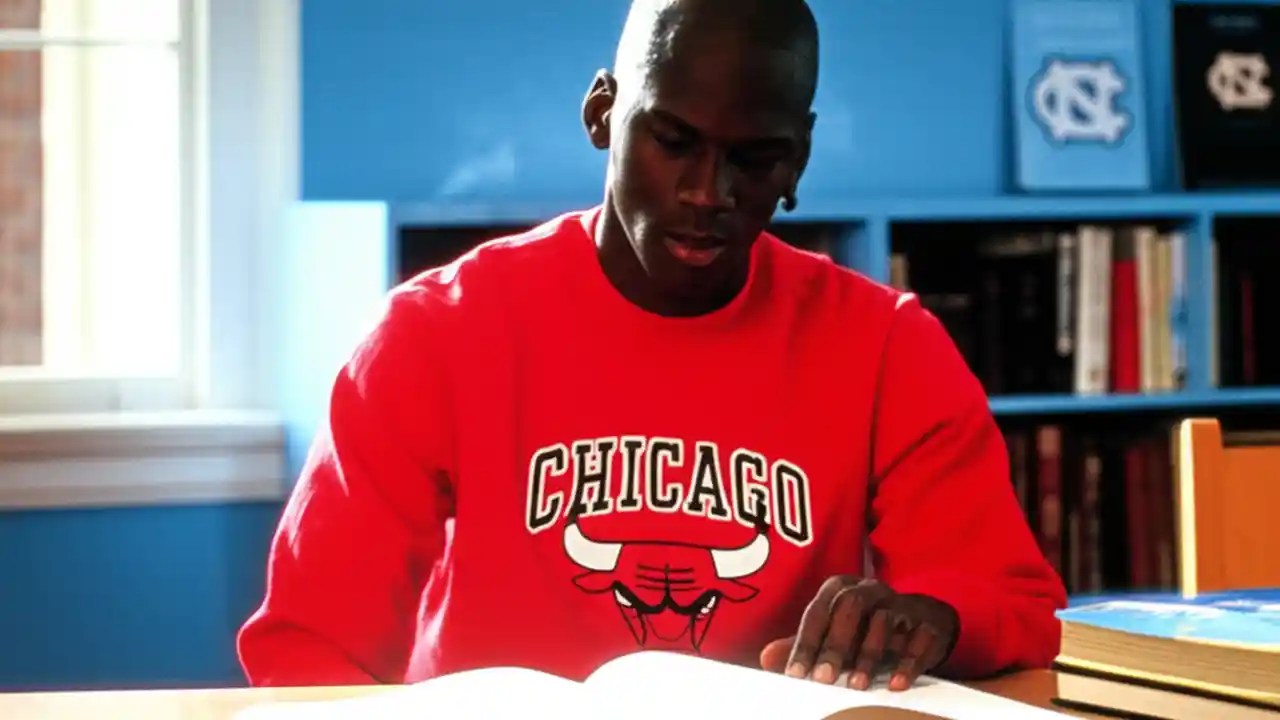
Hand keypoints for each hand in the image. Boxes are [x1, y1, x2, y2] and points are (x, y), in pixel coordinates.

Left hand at [759, 576, 958, 691]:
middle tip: (823, 679)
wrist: (921, 619)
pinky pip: (918, 638)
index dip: (805, 643)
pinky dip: (907, 663)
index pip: (818, 611)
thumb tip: (766, 660)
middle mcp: (869, 589)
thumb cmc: (865, 627)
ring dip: (868, 655)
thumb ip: (803, 644)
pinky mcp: (927, 621)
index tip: (795, 674)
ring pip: (883, 620)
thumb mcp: (833, 632)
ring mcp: (900, 602)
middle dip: (834, 645)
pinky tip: (895, 684)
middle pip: (849, 608)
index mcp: (840, 588)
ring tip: (856, 685)